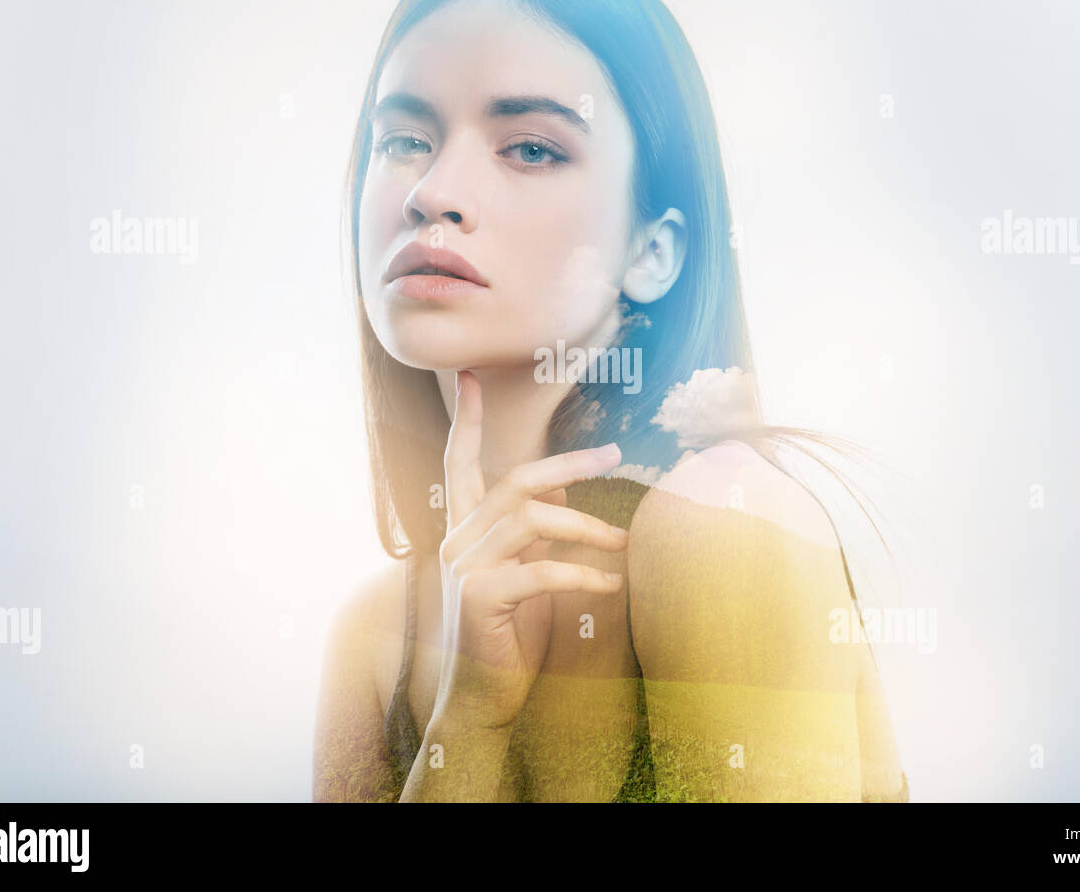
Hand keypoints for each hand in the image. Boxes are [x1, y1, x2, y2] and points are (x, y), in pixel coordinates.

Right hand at [430, 370, 627, 730]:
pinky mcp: (480, 597)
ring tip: (624, 543)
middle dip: (567, 463)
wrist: (480, 701)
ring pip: (531, 519)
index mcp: (462, 532)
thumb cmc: (507, 637)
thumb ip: (533, 534)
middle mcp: (455, 542)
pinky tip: (612, 585)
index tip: (468, 378)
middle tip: (613, 456)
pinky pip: (541, 570)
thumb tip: (562, 493)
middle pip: (515, 481)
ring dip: (587, 526)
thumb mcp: (523, 575)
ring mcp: (463, 568)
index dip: (464, 422)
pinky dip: (583, 573)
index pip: (458, 465)